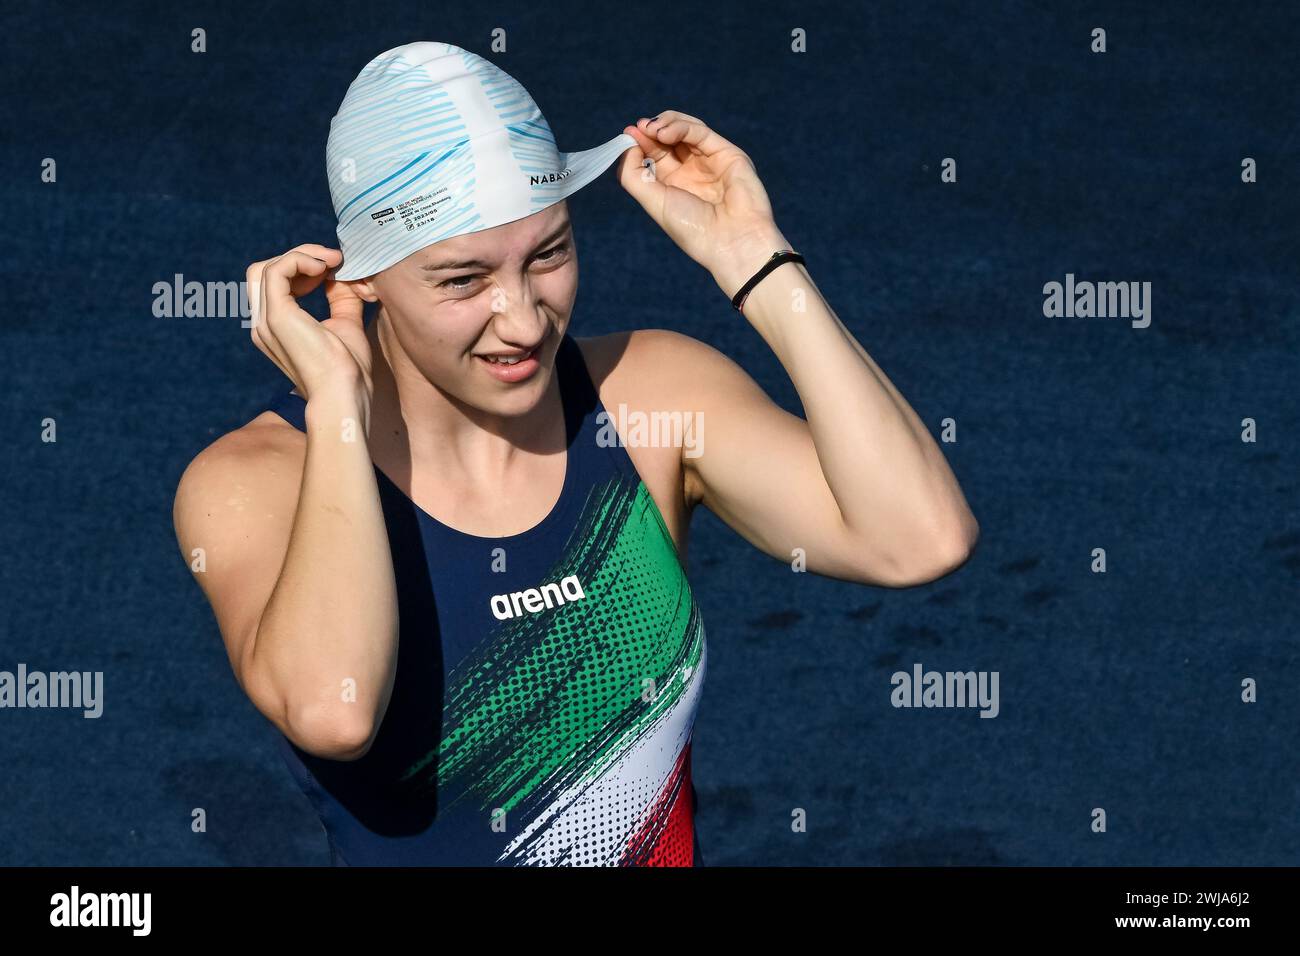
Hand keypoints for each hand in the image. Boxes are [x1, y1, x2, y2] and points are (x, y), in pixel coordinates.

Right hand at [245, 245, 372, 404]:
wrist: (345, 394)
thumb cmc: (348, 369)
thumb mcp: (346, 323)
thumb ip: (341, 297)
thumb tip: (343, 272)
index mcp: (275, 327)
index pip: (274, 283)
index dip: (302, 267)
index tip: (335, 267)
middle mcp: (264, 324)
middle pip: (265, 271)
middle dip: (299, 256)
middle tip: (335, 259)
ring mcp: (266, 321)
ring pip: (267, 267)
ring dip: (301, 255)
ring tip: (332, 262)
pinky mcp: (277, 317)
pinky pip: (276, 271)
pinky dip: (299, 260)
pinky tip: (324, 269)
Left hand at [617, 110, 790, 297]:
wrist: (732, 241)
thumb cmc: (692, 228)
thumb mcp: (653, 202)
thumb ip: (633, 174)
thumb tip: (627, 145)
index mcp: (674, 186)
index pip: (654, 154)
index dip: (640, 142)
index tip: (628, 133)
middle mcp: (691, 172)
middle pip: (668, 139)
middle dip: (651, 130)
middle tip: (639, 128)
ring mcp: (709, 161)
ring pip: (685, 130)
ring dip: (666, 123)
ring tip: (652, 129)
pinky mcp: (727, 153)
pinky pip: (701, 133)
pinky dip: (682, 127)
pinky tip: (666, 133)